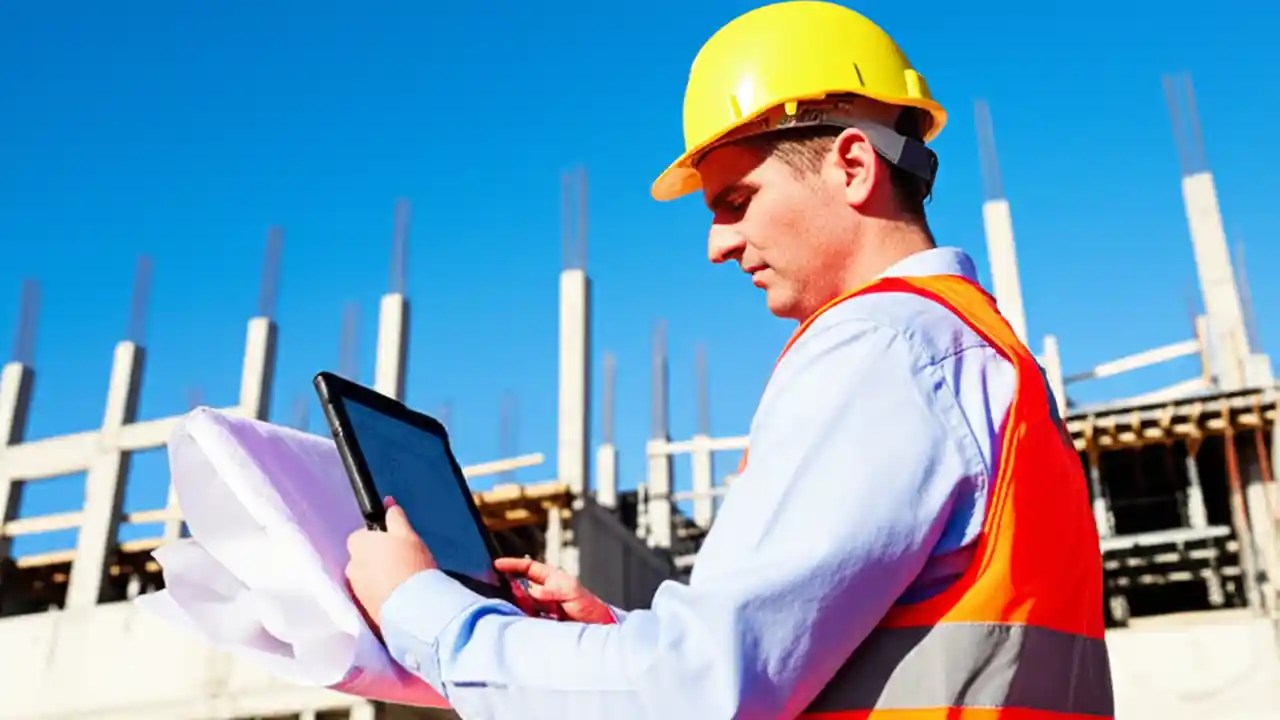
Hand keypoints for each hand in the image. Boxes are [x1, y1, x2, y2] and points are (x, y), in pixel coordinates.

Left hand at [346, 498, 436, 629]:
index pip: (360, 536)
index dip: (377, 538)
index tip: (394, 543)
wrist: (413, 606)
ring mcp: (355, 588)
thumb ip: (395, 518)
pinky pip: (369, 595)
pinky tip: (397, 595)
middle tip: (400, 562)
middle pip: (361, 557)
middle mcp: (351, 565)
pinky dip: (379, 594)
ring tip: (401, 581)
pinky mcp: (362, 608)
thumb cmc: (411, 565)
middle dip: (375, 559)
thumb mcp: (408, 535)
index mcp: (359, 544)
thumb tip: (388, 506)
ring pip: (365, 577)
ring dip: (377, 577)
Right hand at [494, 556, 615, 623]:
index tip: (496, 564)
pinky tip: (510, 621)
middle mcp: (543, 593)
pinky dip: (515, 619)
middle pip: (519, 587)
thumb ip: (553, 589)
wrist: (597, 630)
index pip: (528, 568)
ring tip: (500, 606)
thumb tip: (532, 589)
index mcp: (551, 579)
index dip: (512, 565)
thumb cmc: (588, 607)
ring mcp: (540, 609)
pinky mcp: (539, 625)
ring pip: (519, 604)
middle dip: (506, 586)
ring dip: (510, 605)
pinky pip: (523, 620)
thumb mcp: (572, 591)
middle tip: (494, 588)